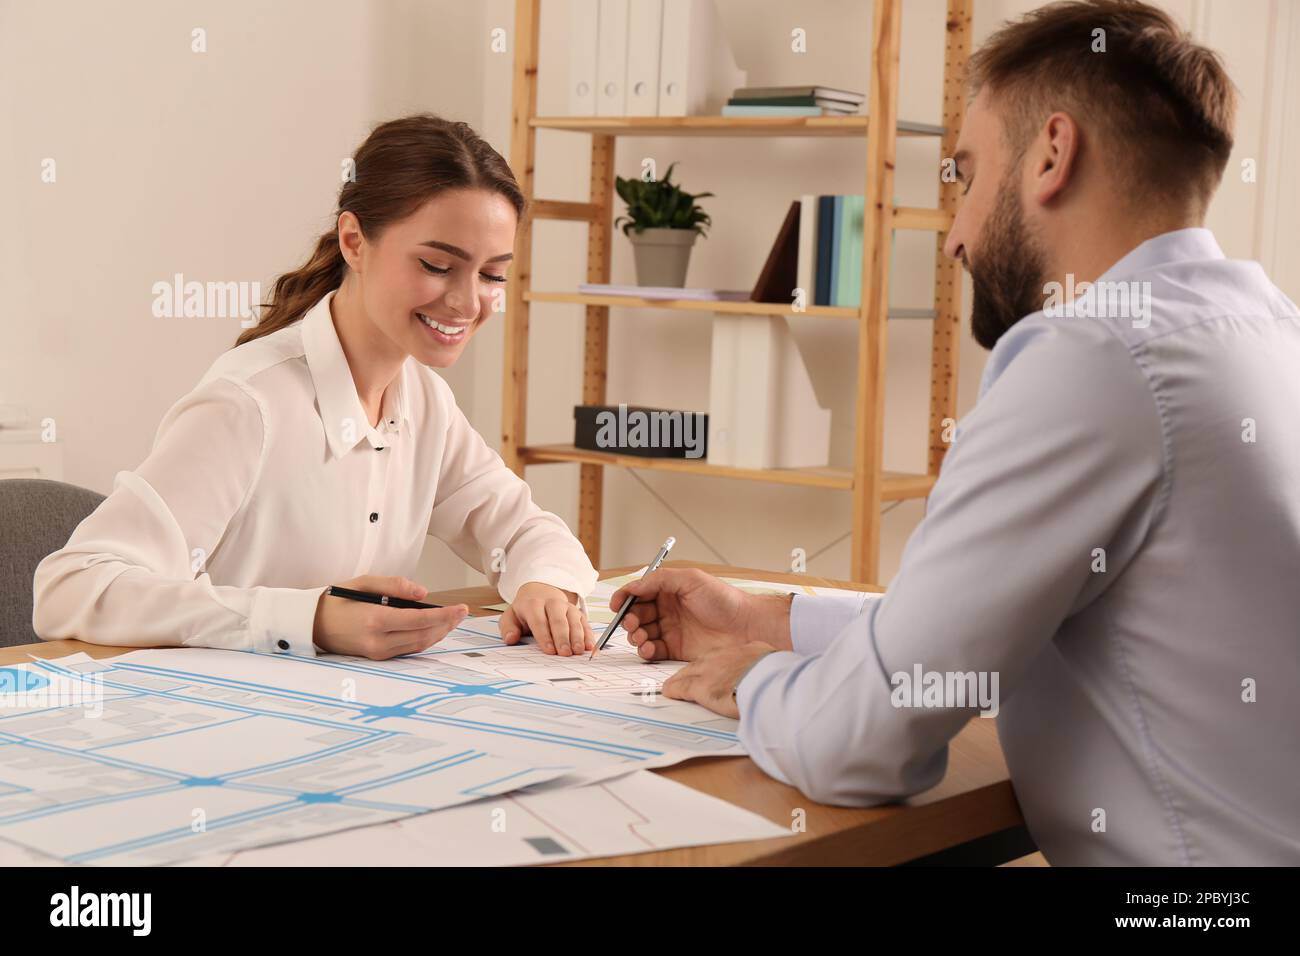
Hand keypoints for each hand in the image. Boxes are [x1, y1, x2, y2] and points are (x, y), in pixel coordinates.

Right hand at [313, 575, 466, 659]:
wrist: (311, 624)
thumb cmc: (338, 600)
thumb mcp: (365, 582)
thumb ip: (395, 585)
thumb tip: (424, 594)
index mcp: (375, 620)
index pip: (420, 620)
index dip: (444, 615)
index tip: (461, 608)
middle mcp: (378, 641)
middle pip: (423, 636)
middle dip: (447, 625)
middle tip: (462, 613)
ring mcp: (377, 652)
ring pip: (418, 645)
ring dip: (438, 633)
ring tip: (452, 620)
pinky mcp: (377, 657)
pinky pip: (407, 649)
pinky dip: (424, 639)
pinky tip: (433, 628)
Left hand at [501, 582, 593, 655]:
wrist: (541, 592)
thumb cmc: (526, 610)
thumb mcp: (511, 616)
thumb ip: (508, 627)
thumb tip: (510, 639)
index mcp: (533, 604)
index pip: (539, 621)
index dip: (544, 636)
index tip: (549, 650)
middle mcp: (552, 603)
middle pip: (559, 620)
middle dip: (562, 638)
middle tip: (565, 654)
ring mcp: (567, 607)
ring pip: (574, 621)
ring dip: (577, 637)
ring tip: (578, 651)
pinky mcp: (578, 612)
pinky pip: (584, 623)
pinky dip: (588, 635)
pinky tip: (590, 647)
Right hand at [609, 567, 792, 662]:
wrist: (745, 627)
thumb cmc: (724, 600)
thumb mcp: (690, 579)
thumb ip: (659, 580)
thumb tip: (634, 586)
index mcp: (669, 590)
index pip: (639, 592)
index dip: (625, 598)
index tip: (616, 605)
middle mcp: (667, 609)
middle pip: (637, 614)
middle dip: (629, 618)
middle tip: (631, 623)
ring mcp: (671, 630)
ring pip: (641, 633)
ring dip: (635, 635)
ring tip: (641, 636)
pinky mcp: (676, 649)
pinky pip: (652, 651)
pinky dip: (645, 650)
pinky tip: (649, 648)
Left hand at [662, 642, 777, 717]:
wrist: (772, 681)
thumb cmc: (777, 675)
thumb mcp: (770, 662)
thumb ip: (760, 666)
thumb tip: (766, 673)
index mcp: (740, 652)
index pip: (718, 658)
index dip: (712, 668)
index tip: (712, 674)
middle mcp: (721, 658)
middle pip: (698, 664)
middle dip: (692, 673)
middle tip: (686, 681)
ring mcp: (709, 671)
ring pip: (685, 674)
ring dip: (680, 681)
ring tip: (674, 687)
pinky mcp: (702, 688)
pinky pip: (679, 688)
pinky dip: (673, 691)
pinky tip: (669, 693)